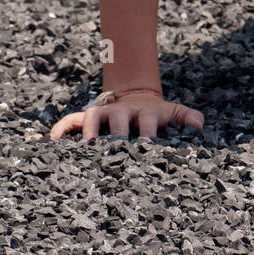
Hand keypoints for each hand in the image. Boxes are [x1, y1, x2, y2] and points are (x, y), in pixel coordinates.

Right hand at [49, 91, 204, 140]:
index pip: (147, 122)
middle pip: (117, 120)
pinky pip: (70, 121)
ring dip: (89, 132)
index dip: (148, 135)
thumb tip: (199, 127)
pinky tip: (54, 143)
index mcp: (145, 112)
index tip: (149, 150)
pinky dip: (61, 129)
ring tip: (86, 152)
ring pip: (92, 118)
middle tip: (115, 157)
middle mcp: (121, 111)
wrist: (137, 96)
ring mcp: (103, 113)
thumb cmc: (157, 114)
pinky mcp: (86, 117)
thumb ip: (188, 117)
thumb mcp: (173, 112)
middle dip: (116, 137)